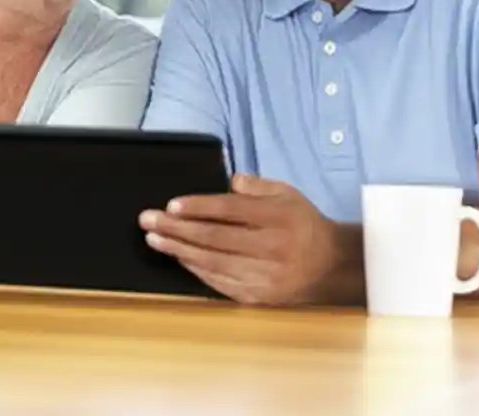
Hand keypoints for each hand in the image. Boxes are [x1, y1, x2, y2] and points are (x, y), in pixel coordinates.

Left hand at [139, 175, 341, 305]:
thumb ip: (258, 185)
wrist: (330, 266)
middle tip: (148, 220)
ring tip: (154, 238)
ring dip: (178, 250)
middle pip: (215, 237)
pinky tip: (178, 256)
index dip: (199, 207)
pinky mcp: (257, 296)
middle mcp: (270, 248)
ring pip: (212, 262)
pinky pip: (218, 282)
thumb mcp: (288, 194)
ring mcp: (263, 276)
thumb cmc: (302, 224)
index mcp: (278, 218)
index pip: (231, 210)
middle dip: (177, 228)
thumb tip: (230, 181)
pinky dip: (195, 269)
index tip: (172, 204)